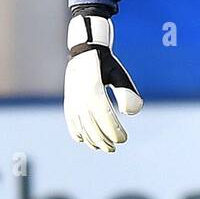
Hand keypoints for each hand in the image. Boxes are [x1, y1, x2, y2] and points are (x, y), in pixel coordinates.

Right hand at [64, 15, 142, 152]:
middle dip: (104, 140)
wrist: (85, 50)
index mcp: (94, 90)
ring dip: (91, 140)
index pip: (105, 117)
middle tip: (115, 148)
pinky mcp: (68, 101)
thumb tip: (131, 113)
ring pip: (81, 127)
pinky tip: (84, 140)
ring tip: (103, 147)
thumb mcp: (119, 75)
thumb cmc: (106, 63)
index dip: (113, 131)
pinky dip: (76, 133)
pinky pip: (70, 121)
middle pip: (92, 126)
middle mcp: (81, 98)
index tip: (123, 139)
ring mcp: (72, 100)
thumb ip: (126, 93)